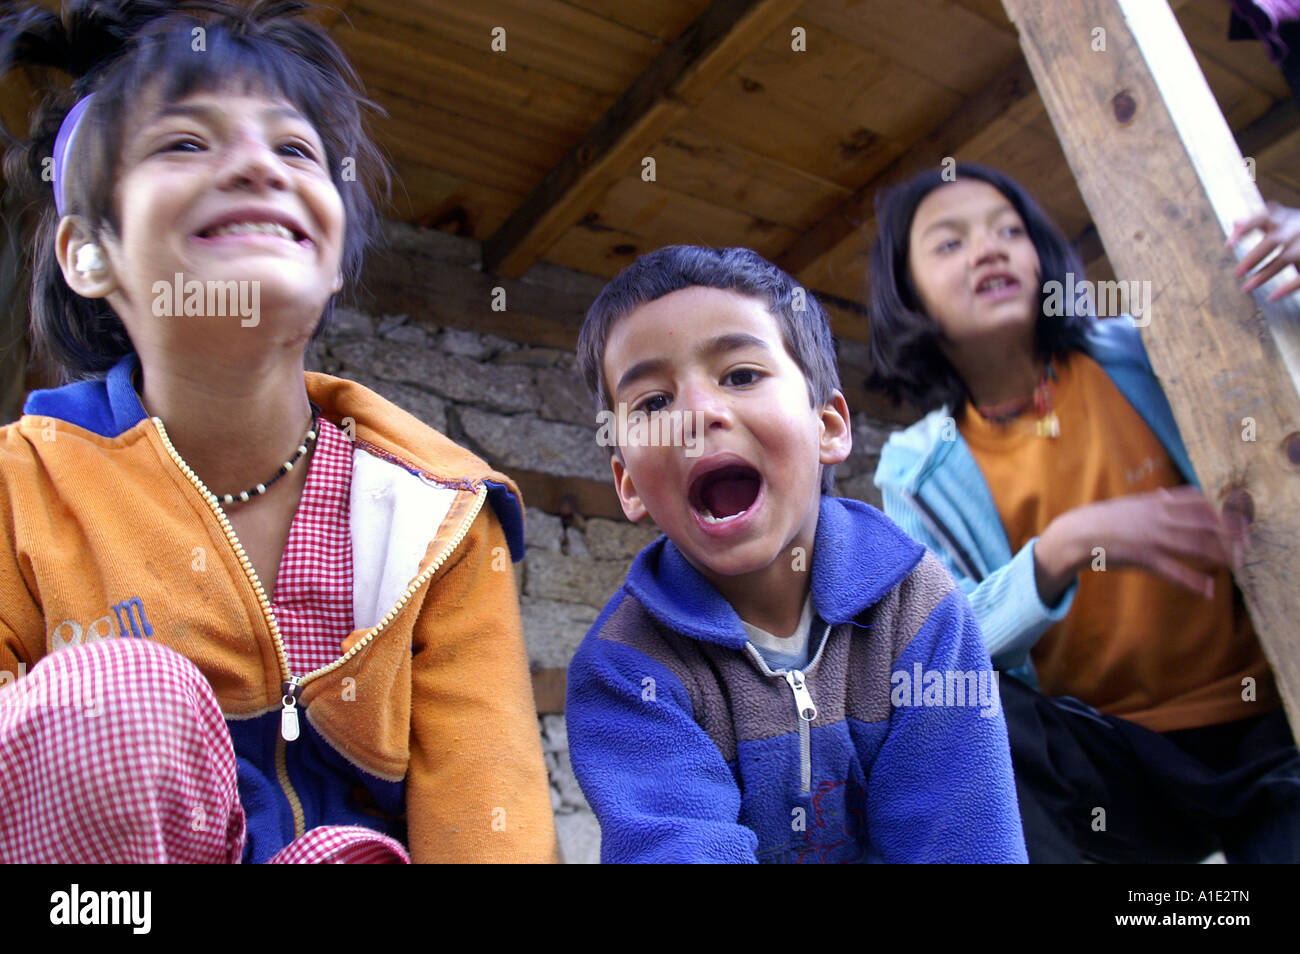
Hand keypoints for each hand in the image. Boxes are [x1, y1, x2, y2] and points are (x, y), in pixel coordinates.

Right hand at [1035, 486, 1244, 605]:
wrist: (1077, 533)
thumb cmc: (1104, 519)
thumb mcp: (1131, 504)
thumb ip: (1154, 501)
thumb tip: (1168, 493)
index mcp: (1158, 503)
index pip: (1200, 503)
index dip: (1222, 511)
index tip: (1239, 519)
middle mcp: (1160, 518)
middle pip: (1205, 524)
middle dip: (1230, 534)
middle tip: (1249, 543)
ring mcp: (1153, 538)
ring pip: (1196, 546)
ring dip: (1221, 555)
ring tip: (1239, 563)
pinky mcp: (1144, 558)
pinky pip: (1174, 571)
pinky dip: (1192, 581)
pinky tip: (1208, 590)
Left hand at [1226, 202, 1299, 300]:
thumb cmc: (1293, 232)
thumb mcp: (1279, 223)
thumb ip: (1257, 223)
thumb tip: (1236, 222)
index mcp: (1283, 219)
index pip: (1263, 218)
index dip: (1245, 229)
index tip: (1228, 246)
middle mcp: (1295, 229)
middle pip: (1274, 240)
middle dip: (1254, 257)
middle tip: (1236, 274)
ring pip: (1285, 258)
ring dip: (1265, 275)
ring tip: (1246, 288)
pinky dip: (1288, 287)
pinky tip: (1272, 298)